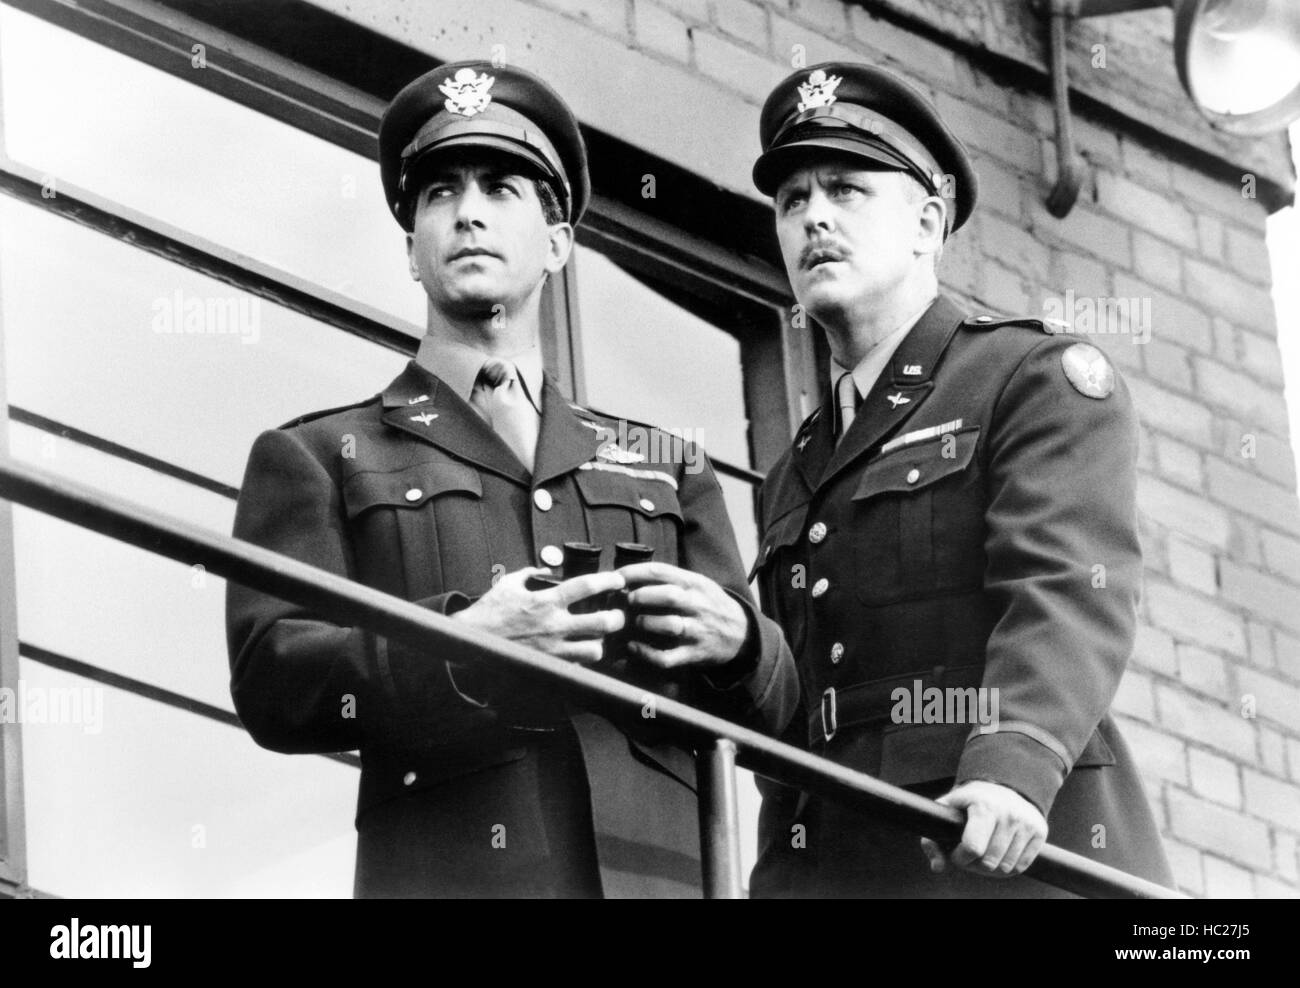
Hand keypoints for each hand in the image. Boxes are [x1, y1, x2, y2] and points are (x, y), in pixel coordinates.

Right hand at [451, 567, 625, 664]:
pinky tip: (577, 655)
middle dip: (616, 618)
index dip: (608, 581)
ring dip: (600, 643)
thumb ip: (530, 574)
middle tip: (616, 615)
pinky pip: (576, 668)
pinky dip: (580, 662)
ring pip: (595, 651)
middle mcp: (553, 626)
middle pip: (602, 622)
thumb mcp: (507, 584)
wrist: (469, 644)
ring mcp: (552, 650)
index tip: (617, 581)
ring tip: (597, 639)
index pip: (586, 586)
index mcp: (546, 601)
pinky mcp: (547, 668)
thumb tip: (546, 569)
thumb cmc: (488, 613)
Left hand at [616, 561, 748, 669]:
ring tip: (633, 622)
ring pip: (670, 625)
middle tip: (626, 600)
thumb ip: (669, 579)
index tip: (616, 577)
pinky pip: (668, 656)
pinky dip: (647, 653)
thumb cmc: (708, 604)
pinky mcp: (694, 653)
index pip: (661, 571)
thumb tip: (628, 576)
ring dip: (646, 623)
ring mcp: (697, 630)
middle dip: (641, 596)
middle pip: (668, 596)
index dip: (634, 572)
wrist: (740, 633)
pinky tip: (634, 647)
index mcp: (695, 584)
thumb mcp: (697, 583)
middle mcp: (698, 605)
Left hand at [920, 780, 1047, 877]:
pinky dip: (1009, 867)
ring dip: (992, 869)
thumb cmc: (970, 802)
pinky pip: (1022, 866)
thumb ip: (932, 839)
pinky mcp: (1040, 831)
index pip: (973, 848)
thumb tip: (938, 867)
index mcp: (984, 806)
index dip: (960, 858)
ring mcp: (1026, 823)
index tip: (957, 854)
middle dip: (975, 865)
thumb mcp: (947, 811)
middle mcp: (1008, 814)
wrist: (1004, 786)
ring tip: (984, 855)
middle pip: (989, 862)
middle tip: (970, 855)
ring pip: (1006, 867)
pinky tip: (1000, 855)